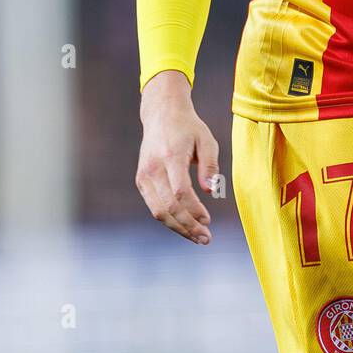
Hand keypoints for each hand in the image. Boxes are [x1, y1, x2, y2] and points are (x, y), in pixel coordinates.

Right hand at [135, 69, 220, 244]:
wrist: (161, 114)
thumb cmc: (188, 127)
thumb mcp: (206, 139)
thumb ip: (210, 166)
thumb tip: (211, 192)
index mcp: (171, 156)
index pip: (180, 192)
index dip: (194, 210)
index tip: (208, 221)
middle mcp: (153, 168)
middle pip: (169, 206)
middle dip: (188, 226)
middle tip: (206, 238)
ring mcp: (144, 176)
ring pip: (159, 211)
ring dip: (179, 228)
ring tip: (198, 237)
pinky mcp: (141, 181)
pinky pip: (154, 206)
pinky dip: (169, 220)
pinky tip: (185, 225)